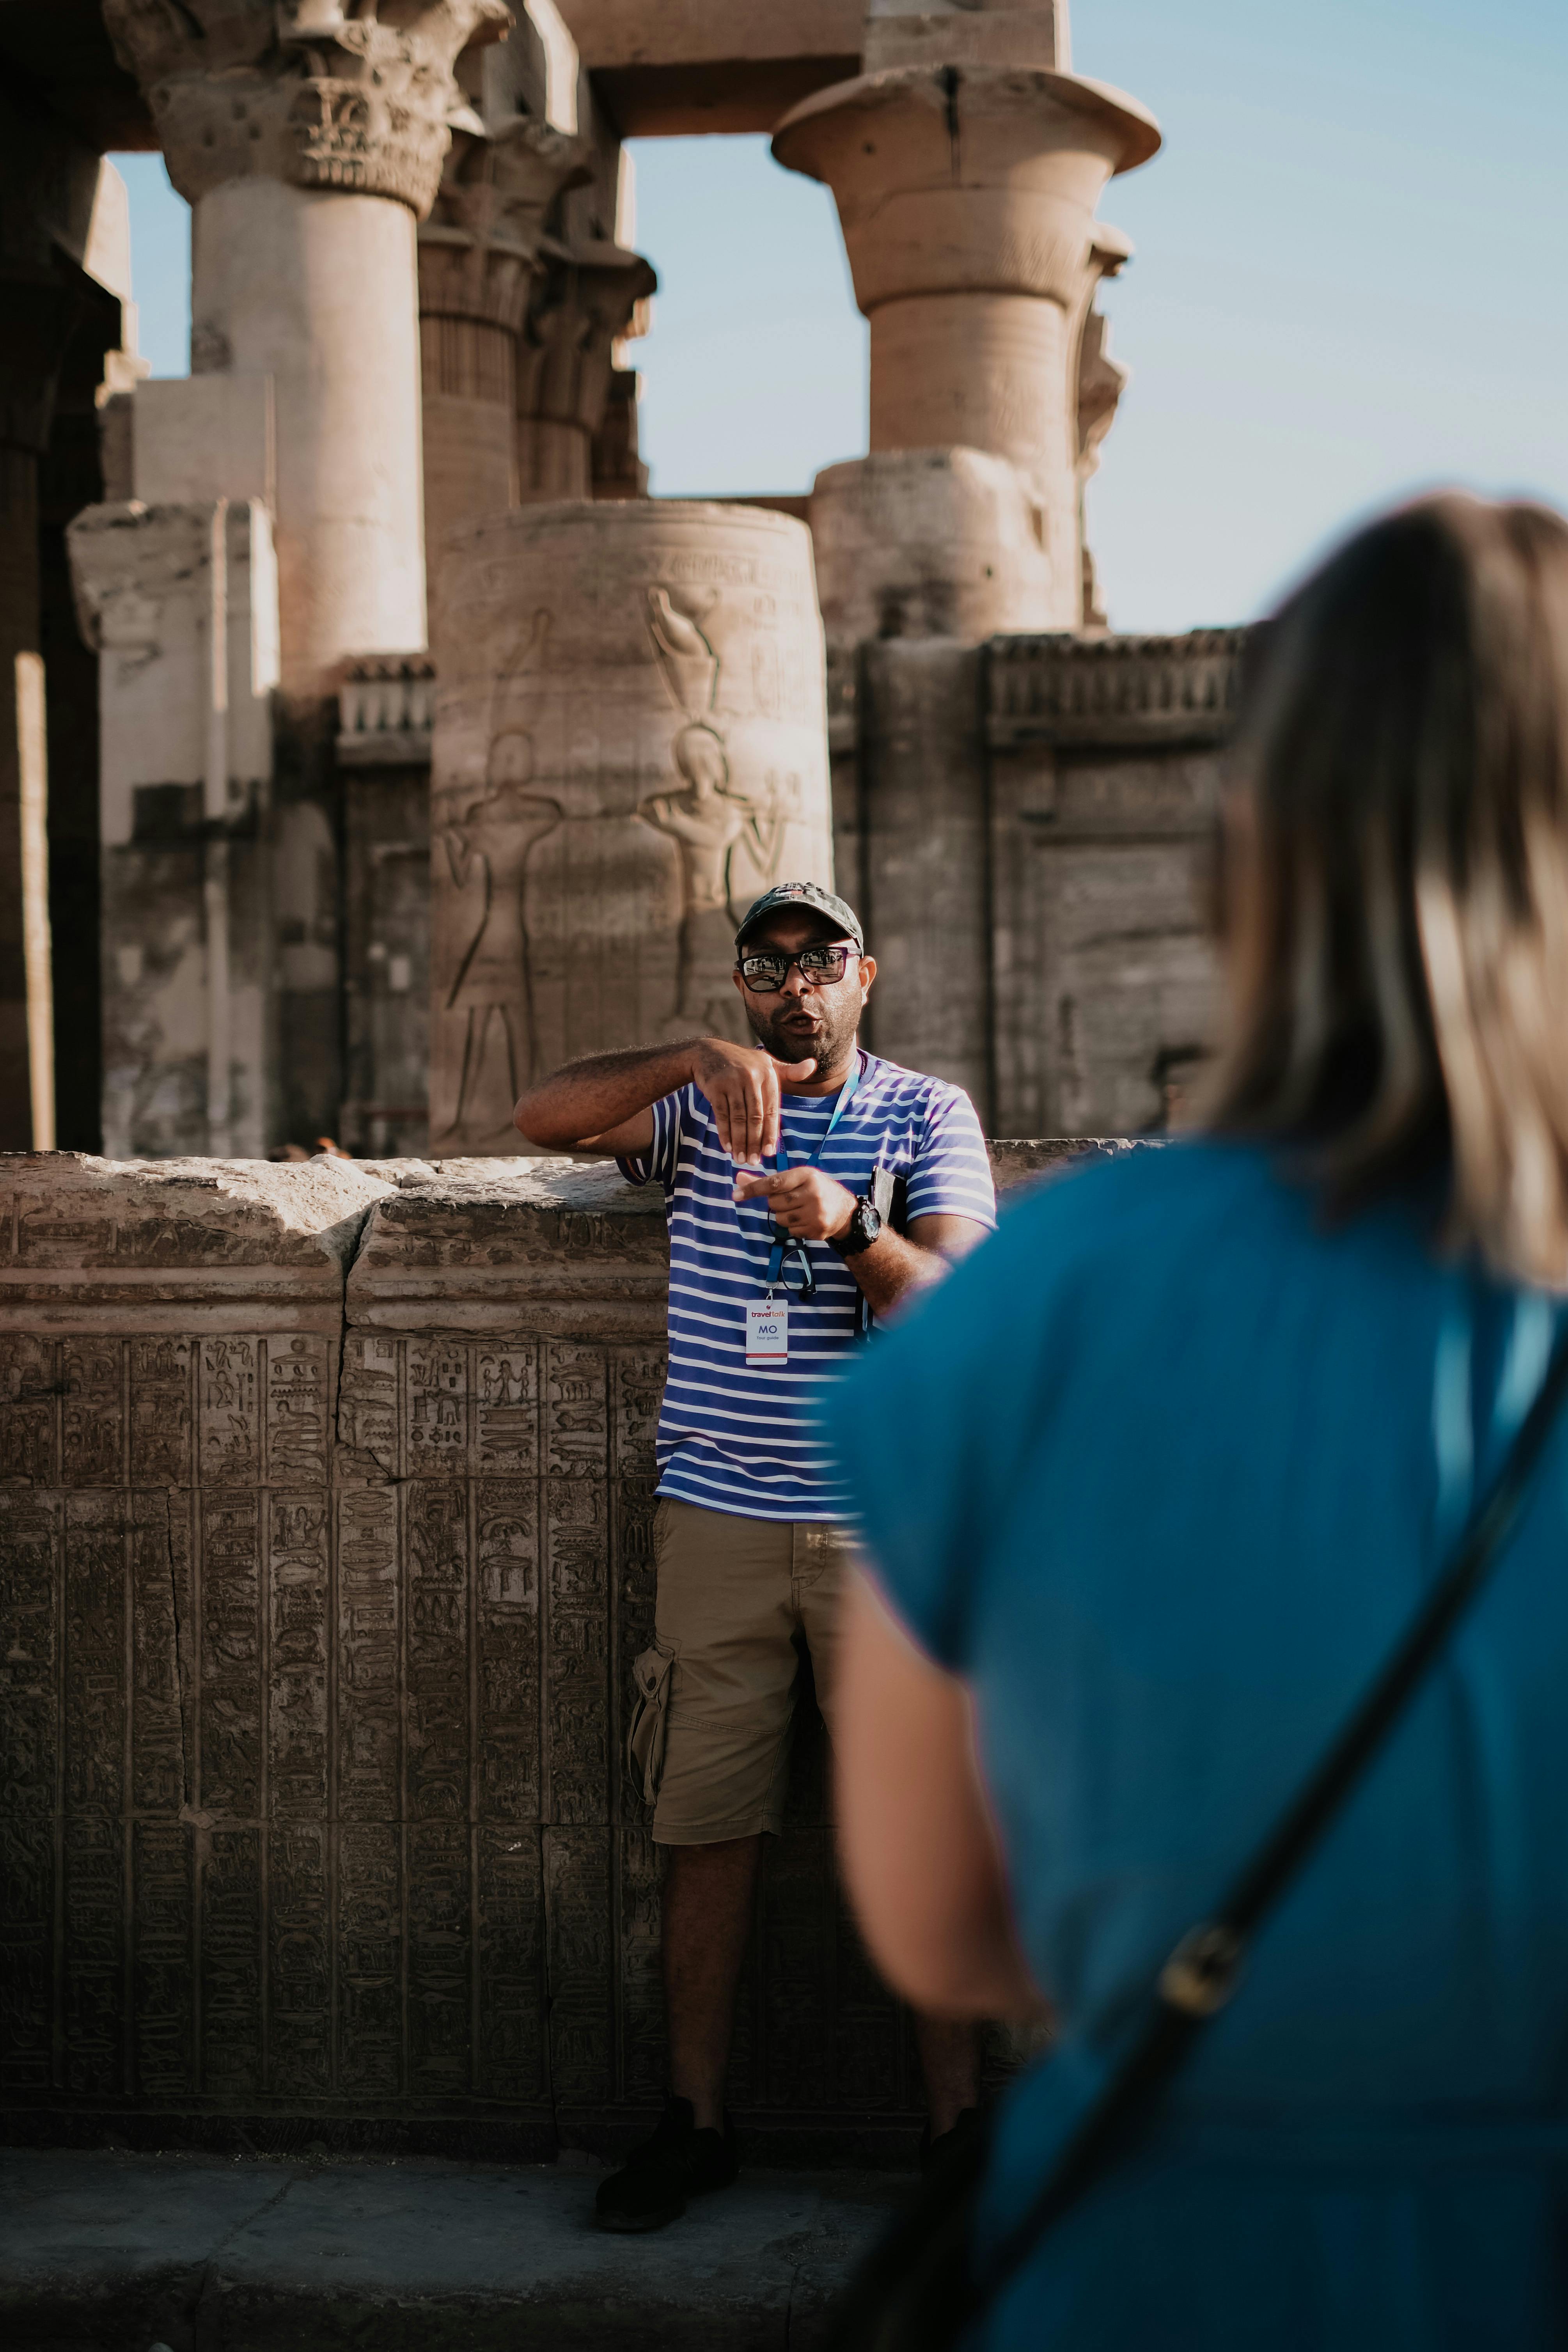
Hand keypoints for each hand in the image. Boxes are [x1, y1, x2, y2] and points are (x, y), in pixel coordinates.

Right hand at [689, 1038, 814, 1163]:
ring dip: (739, 1142)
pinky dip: (724, 1133)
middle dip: (754, 1142)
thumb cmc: (744, 1063)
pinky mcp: (716, 1087)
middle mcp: (752, 1077)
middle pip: (755, 1117)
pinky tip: (727, 1147)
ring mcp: (732, 1081)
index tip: (769, 1153)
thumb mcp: (768, 1063)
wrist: (709, 1052)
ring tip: (741, 1159)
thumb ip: (790, 1071)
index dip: (770, 1134)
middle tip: (754, 1162)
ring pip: (738, 1119)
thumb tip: (812, 1065)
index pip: (772, 1110)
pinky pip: (722, 1115)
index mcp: (768, 1074)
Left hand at [733, 1165, 857, 1241]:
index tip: (735, 1195)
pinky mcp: (817, 1230)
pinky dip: (793, 1227)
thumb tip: (738, 1178)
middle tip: (791, 1199)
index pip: (774, 1183)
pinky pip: (790, 1231)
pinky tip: (806, 1220)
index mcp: (807, 1175)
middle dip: (777, 1202)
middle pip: (774, 1203)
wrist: (846, 1211)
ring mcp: (816, 1214)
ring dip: (783, 1215)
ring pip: (780, 1219)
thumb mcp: (797, 1178)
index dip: (753, 1189)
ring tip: (799, 1210)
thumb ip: (768, 1180)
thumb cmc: (816, 1189)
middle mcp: (812, 1193)